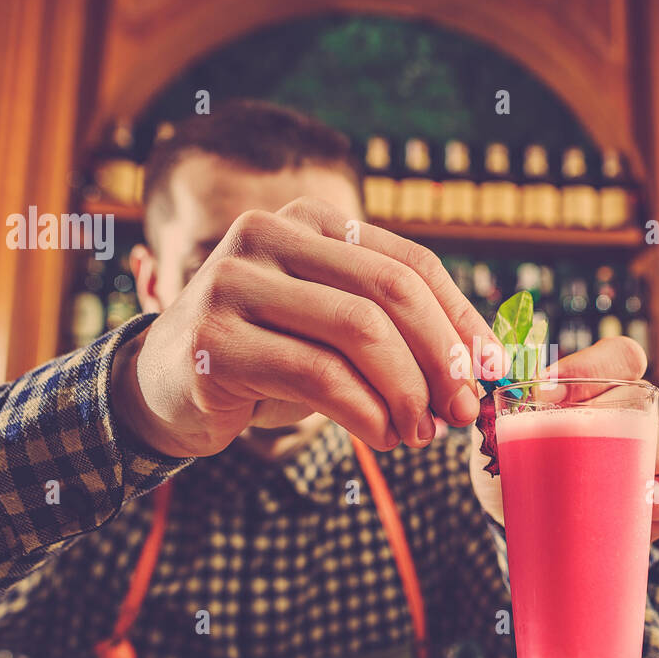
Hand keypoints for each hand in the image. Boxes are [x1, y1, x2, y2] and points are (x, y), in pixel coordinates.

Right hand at [112, 197, 502, 458]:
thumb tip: (485, 364)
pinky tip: (382, 436)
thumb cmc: (269, 357)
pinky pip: (317, 374)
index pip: (409, 263)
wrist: (165, 388)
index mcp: (309, 221)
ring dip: (406, 392)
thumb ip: (396, 330)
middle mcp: (266, 235)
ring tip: (421, 433)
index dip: (461, 319)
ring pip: (357, 331)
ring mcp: (233, 283)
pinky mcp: (215, 340)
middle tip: (463, 410)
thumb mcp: (333, 330)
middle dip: (441, 356)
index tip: (493, 369)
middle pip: (389, 290)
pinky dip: (365, 412)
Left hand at [469, 336, 658, 541]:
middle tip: (570, 451)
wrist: (526, 517)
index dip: (593, 370)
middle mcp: (638, 414)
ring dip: (643, 463)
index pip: (623, 357)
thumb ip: (512, 403)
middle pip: (647, 401)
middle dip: (609, 426)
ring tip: (605, 486)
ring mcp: (658, 455)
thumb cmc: (522, 460)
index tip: (548, 394)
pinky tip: (640, 509)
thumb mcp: (510, 427)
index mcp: (606, 386)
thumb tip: (502, 384)